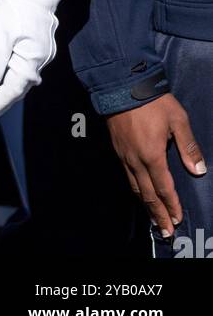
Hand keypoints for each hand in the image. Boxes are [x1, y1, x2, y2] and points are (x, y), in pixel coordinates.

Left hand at [0, 0, 59, 128]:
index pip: (8, 94)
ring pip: (18, 82)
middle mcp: (38, 63)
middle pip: (15, 92)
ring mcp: (39, 55)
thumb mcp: (0, 33)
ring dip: (2, 96)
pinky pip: (19, 70)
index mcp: (30, 63)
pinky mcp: (35, 46)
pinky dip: (7, 80)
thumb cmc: (17, 6)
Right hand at [107, 95, 205, 237]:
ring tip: (153, 218)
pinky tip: (139, 192)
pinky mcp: (117, 149)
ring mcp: (124, 155)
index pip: (164, 187)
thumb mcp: (177, 119)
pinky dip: (135, 189)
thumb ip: (188, 146)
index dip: (172, 205)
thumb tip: (199, 171)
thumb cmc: (153, 102)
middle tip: (165, 231)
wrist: (121, 84)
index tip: (177, 220)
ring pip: (135, 187)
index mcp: (153, 155)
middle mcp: (136, 160)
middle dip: (158, 214)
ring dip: (146, 205)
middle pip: (148, 194)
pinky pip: (127, 175)